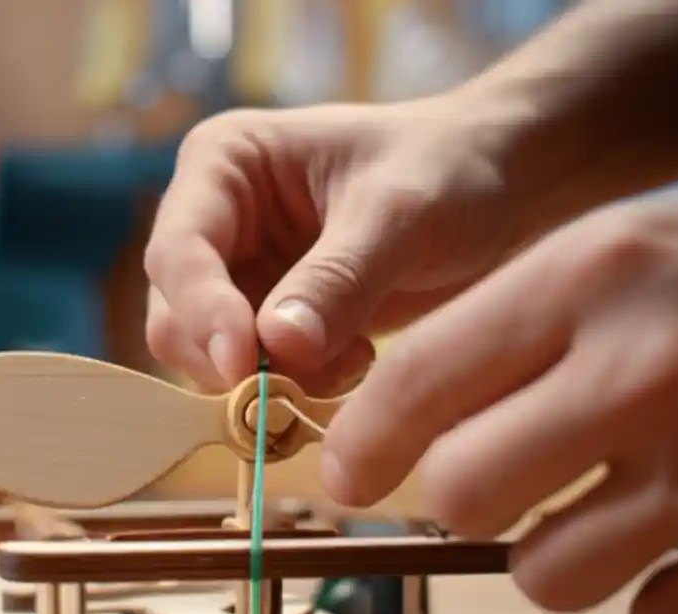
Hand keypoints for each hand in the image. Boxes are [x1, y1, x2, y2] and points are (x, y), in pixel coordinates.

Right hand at [143, 97, 533, 393]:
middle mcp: (211, 221)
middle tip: (311, 379)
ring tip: (350, 365)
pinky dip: (292, 387)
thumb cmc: (449, 168)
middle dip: (236, 358)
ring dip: (268, 380)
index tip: (244, 365)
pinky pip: (251, 375)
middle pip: (177, 314)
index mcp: (222, 163)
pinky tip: (352, 364)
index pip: (179, 250)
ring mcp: (234, 275)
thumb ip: (338, 279)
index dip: (202, 311)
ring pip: (208, 356)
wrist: (500, 185)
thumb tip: (279, 347)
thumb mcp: (400, 213)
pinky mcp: (263, 319)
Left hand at [324, 186, 677, 613]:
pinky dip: (653, 602)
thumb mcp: (612, 253)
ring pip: (545, 573)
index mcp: (591, 276)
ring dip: (551, 554)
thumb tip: (394, 421)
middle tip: (500, 474)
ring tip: (594, 507)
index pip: (419, 378)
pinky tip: (670, 553)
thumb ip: (510, 324)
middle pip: (465, 490)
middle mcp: (645, 364)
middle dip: (465, 495)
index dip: (363, 442)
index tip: (348, 474)